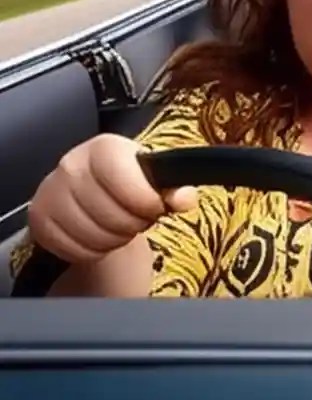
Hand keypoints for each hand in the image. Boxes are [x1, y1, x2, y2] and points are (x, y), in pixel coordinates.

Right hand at [27, 134, 197, 264]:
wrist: (99, 189)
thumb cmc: (131, 181)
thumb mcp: (157, 178)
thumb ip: (176, 187)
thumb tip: (183, 198)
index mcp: (104, 148)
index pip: (124, 179)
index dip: (145, 200)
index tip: (155, 206)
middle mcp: (72, 164)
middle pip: (110, 213)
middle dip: (133, 223)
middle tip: (137, 218)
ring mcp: (50, 191)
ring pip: (92, 234)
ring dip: (115, 239)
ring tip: (120, 226)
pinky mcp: (39, 218)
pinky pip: (73, 249)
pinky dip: (92, 251)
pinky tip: (99, 235)